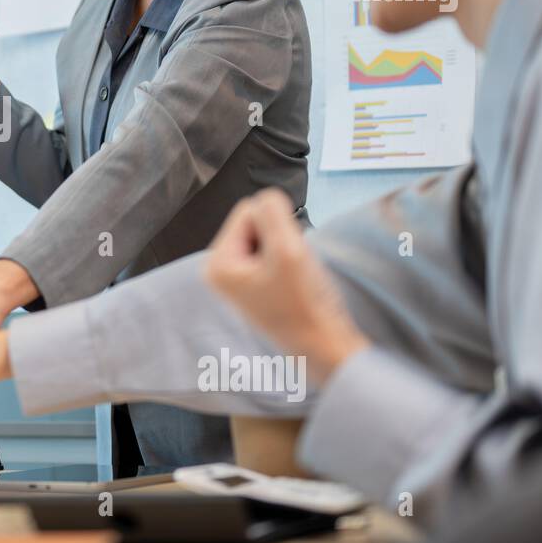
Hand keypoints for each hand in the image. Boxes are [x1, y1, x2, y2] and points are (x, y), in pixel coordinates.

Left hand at [202, 188, 368, 383]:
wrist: (324, 346)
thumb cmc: (305, 306)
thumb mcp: (288, 250)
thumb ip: (273, 213)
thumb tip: (268, 195)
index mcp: (217, 263)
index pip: (248, 209)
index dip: (277, 225)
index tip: (286, 256)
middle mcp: (221, 269)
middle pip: (256, 221)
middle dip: (281, 236)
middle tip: (292, 267)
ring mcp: (239, 277)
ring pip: (269, 234)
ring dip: (288, 247)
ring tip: (295, 277)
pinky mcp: (257, 282)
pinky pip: (276, 251)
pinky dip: (291, 259)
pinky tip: (296, 282)